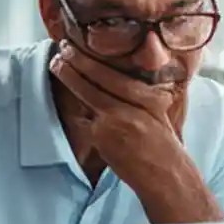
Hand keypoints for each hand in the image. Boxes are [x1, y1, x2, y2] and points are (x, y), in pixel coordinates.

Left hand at [49, 41, 185, 178]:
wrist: (166, 176)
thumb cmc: (163, 146)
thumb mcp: (158, 114)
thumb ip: (139, 97)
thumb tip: (114, 81)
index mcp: (149, 98)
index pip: (115, 75)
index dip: (92, 60)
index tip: (78, 48)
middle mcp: (133, 107)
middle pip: (97, 80)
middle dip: (76, 63)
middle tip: (61, 50)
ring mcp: (116, 122)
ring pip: (87, 96)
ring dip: (70, 79)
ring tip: (57, 65)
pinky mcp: (103, 138)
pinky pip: (86, 121)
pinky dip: (79, 112)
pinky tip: (69, 103)